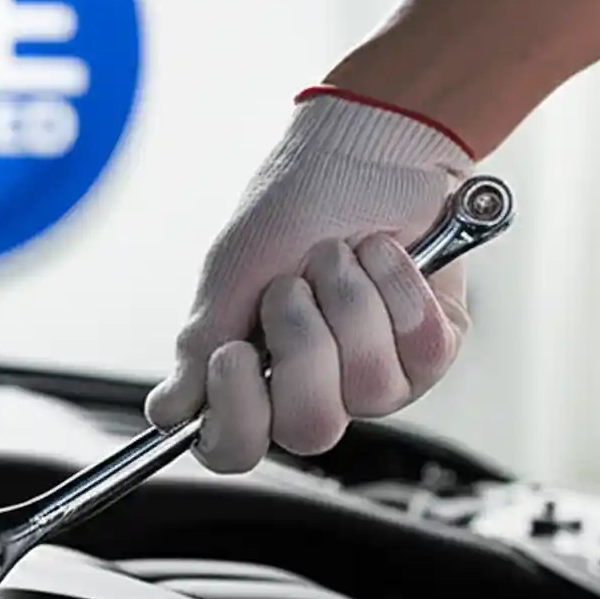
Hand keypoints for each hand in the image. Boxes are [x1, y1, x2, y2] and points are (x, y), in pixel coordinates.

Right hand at [145, 91, 473, 472]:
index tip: (232, 353)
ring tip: (341, 255)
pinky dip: (398, 289)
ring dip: (350, 303)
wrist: (363, 149)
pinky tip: (386, 255)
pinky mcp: (432, 349)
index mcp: (251, 375)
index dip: (237, 414)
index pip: (235, 448)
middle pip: (310, 430)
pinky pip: (423, 353)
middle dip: (303, 344)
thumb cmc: (292, 205)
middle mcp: (312, 386)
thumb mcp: (232, 274)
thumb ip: (200, 347)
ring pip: (371, 391)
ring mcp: (374, 375)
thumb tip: (167, 412)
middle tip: (294, 287)